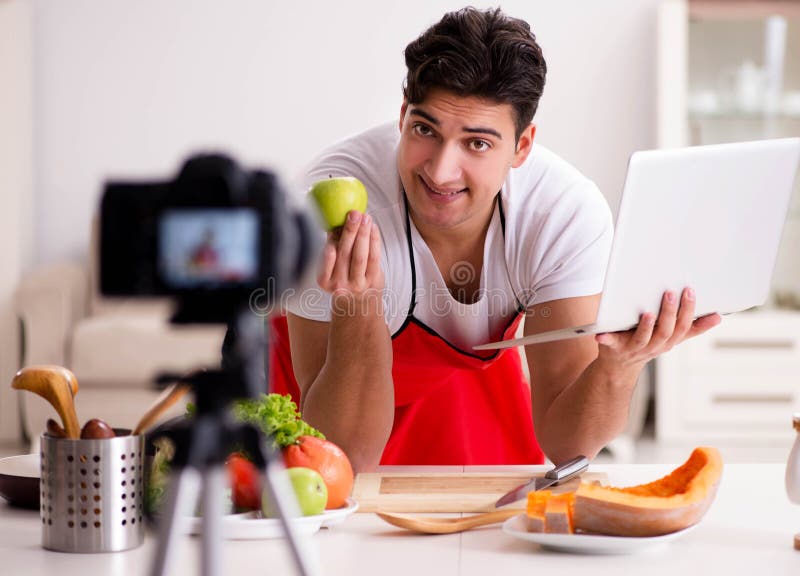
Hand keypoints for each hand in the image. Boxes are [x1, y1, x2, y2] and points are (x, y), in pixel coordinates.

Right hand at [317, 210, 383, 312]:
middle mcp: (340, 284)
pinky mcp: (373, 281)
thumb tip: (333, 220)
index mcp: (324, 280)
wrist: (359, 301)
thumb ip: (333, 246)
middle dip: (349, 232)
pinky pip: (374, 258)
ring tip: (365, 218)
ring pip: (360, 255)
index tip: (335, 225)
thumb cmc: (344, 277)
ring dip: (363, 234)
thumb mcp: (333, 266)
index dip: (333, 240)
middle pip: (345, 254)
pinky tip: (373, 228)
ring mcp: (357, 284)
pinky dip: (374, 241)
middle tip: (353, 214)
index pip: (329, 257)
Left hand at [595, 287, 720, 370]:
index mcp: (669, 340)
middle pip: (666, 332)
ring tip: (649, 312)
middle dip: (669, 313)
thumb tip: (718, 317)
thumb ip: (693, 327)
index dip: (688, 311)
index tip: (690, 291)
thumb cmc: (647, 343)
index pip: (683, 326)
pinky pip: (611, 343)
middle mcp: (654, 346)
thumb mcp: (672, 336)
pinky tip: (601, 334)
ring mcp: (634, 348)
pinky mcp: (614, 348)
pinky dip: (606, 338)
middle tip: (671, 293)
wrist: (619, 365)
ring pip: (644, 338)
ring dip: (647, 326)